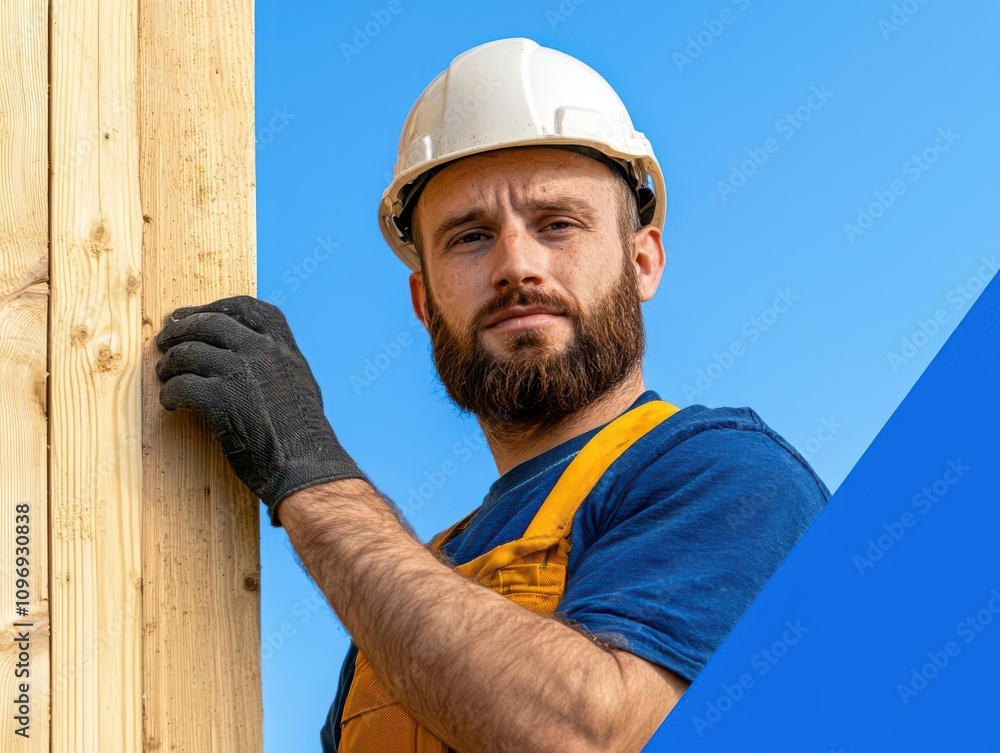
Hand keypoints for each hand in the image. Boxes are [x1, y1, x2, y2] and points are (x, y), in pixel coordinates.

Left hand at [155, 295, 366, 525]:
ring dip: (169, 363)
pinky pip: (182, 385)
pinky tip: (169, 402)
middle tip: (164, 339)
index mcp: (284, 347)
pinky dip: (170, 393)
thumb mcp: (299, 384)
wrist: (306, 465)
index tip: (193, 314)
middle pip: (210, 323)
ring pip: (190, 352)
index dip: (215, 306)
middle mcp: (262, 351)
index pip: (247, 307)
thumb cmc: (304, 435)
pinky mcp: (220, 400)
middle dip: (181, 329)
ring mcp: (240, 373)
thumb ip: (277, 364)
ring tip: (163, 373)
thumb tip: (254, 355)